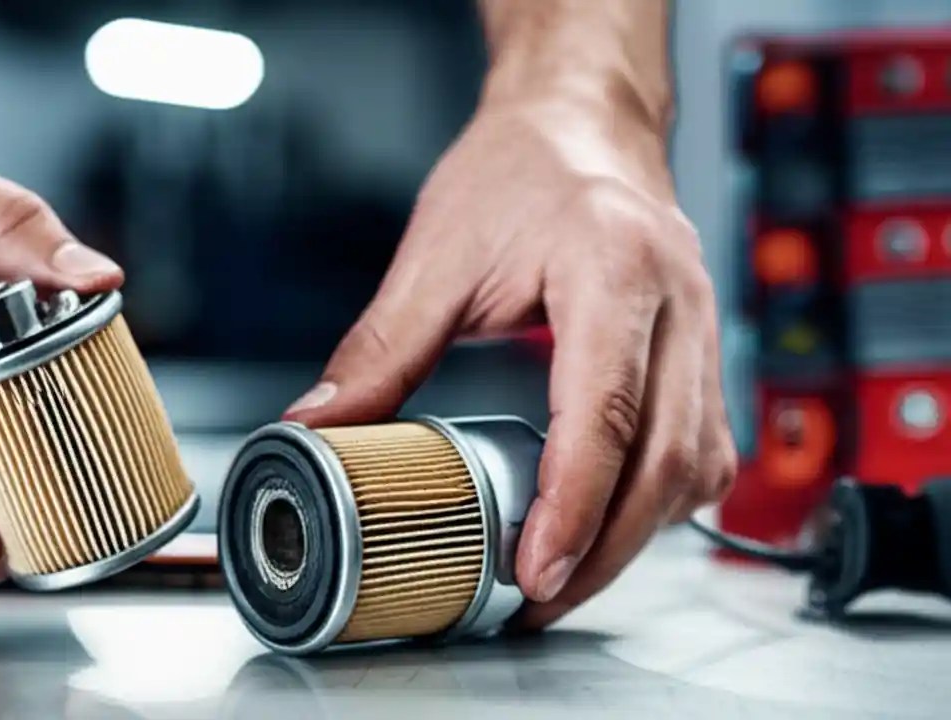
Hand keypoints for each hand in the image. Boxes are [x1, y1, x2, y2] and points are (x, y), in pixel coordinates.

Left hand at [285, 95, 737, 625]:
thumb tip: (320, 425)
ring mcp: (704, 327)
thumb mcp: (437, 254)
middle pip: (662, 457)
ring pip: (695, 463)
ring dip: (638, 534)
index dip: (573, 503)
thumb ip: (381, 349)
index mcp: (611, 265)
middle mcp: (677, 300)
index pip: (604, 409)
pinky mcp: (705, 350)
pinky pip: (705, 447)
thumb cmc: (519, 168)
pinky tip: (616, 522)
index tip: (535, 569)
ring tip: (566, 577)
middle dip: (606, 547)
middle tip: (540, 598)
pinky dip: (663, 500)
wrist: (581, 122)